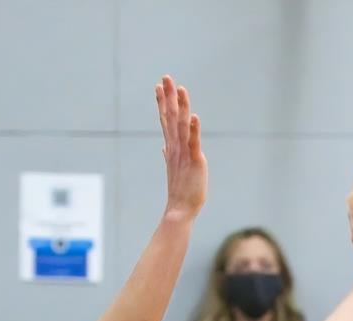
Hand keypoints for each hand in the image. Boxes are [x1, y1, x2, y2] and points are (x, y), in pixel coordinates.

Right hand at [156, 76, 205, 218]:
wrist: (180, 210)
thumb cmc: (180, 190)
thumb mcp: (174, 169)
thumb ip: (169, 155)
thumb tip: (164, 147)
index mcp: (172, 147)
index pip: (166, 120)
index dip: (162, 103)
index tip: (158, 86)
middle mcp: (175, 146)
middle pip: (170, 117)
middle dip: (168, 97)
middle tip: (165, 77)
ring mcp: (184, 153)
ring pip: (181, 125)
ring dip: (181, 107)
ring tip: (180, 89)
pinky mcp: (194, 161)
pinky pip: (193, 142)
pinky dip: (194, 129)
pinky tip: (194, 116)